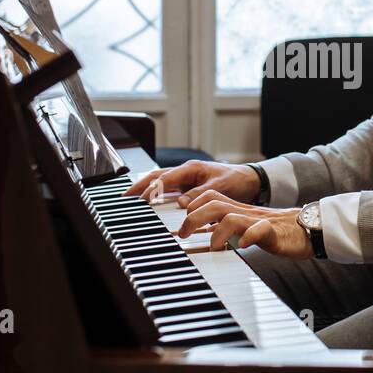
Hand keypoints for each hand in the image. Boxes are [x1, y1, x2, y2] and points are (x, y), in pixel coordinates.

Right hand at [126, 158, 261, 205]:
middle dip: (139, 186)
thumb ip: (200, 194)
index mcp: (191, 168)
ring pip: (159, 182)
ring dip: (144, 189)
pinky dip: (155, 194)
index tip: (143, 201)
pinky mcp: (187, 187)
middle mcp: (185, 172)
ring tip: (129, 200)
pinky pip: (167, 190)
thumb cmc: (236, 180)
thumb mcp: (220, 187)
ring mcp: (185, 179)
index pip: (165, 178)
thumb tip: (181, 203)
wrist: (249, 181)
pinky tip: (146, 203)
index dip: (153, 190)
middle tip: (124, 197)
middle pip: (156, 177)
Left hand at [176, 190, 312, 257]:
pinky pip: (260, 231)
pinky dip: (249, 237)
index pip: (210, 197)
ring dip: (216, 232)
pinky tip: (244, 245)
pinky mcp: (274, 232)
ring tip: (213, 247)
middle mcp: (246, 212)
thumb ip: (229, 225)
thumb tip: (207, 231)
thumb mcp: (249, 226)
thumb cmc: (278, 231)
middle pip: (214, 204)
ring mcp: (260, 221)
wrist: (309, 229)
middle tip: (184, 235)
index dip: (191, 206)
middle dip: (193, 218)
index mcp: (239, 210)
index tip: (180, 224)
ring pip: (232, 217)